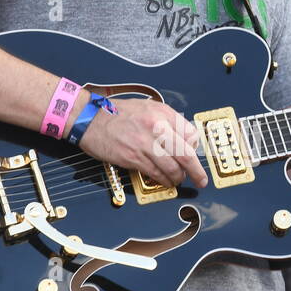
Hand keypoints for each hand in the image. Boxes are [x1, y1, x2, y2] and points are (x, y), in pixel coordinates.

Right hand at [78, 94, 208, 188]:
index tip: (195, 156)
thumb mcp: (147, 108)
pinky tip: (165, 181)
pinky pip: (156, 173)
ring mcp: (145, 143)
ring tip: (178, 180)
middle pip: (186, 154)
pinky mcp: (133, 158)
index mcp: (162, 113)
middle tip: (201, 180)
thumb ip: (166, 121)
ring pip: (172, 167)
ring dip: (178, 177)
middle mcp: (157, 127)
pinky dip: (164, 180)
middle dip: (197, 171)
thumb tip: (182, 139)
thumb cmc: (116, 114)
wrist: (89, 118)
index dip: (195, 149)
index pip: (190, 134)